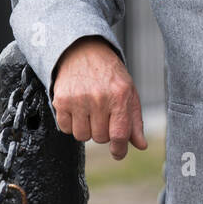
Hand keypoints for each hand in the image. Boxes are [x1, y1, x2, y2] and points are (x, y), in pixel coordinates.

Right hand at [51, 36, 147, 160]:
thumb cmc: (109, 74)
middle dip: (102, 131)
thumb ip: (134, 120)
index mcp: (120, 96)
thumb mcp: (128, 92)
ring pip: (81, 136)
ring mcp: (78, 98)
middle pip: (100, 138)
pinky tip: (76, 109)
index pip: (119, 134)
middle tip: (101, 115)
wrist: (83, 50)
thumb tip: (141, 145)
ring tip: (88, 111)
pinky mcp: (61, 99)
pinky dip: (70, 124)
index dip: (119, 150)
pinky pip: (65, 128)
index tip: (117, 153)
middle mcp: (99, 97)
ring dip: (86, 129)